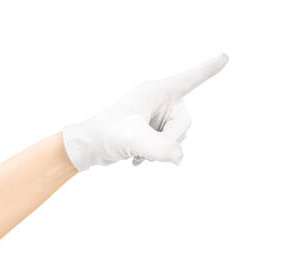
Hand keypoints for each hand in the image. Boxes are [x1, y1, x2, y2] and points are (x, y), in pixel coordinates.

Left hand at [61, 53, 228, 170]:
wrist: (85, 149)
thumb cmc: (105, 136)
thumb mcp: (134, 140)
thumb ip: (160, 148)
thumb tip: (179, 158)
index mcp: (156, 92)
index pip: (189, 80)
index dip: (208, 70)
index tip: (225, 56)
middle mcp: (157, 100)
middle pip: (184, 121)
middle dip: (168, 139)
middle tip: (143, 147)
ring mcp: (154, 115)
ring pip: (175, 135)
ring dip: (159, 148)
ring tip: (135, 152)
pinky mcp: (148, 129)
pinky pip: (165, 143)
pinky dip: (153, 154)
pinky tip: (135, 161)